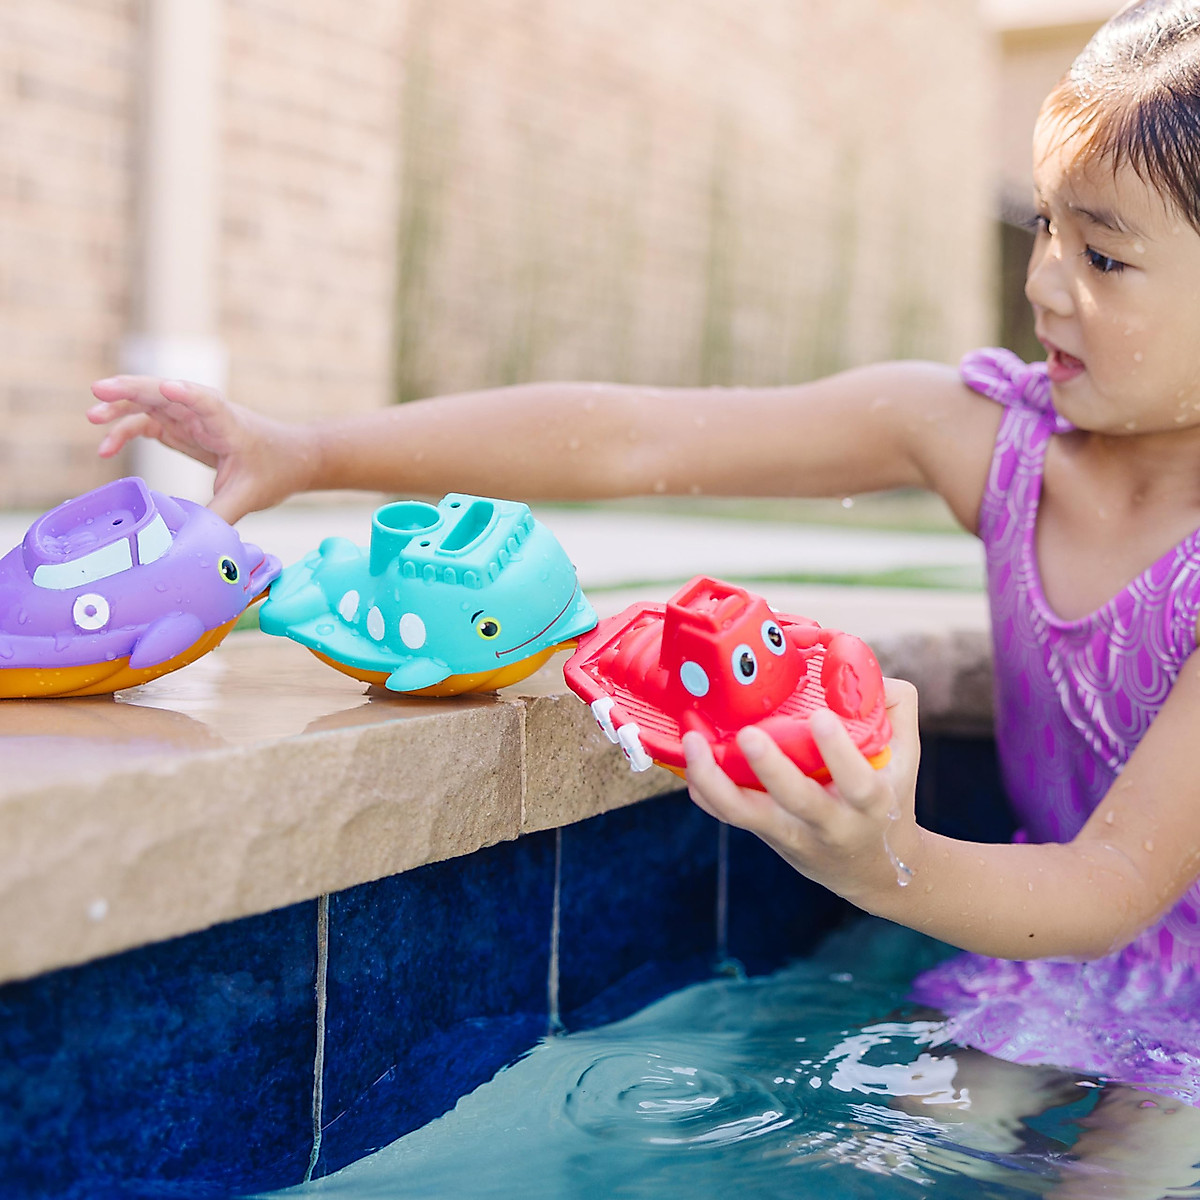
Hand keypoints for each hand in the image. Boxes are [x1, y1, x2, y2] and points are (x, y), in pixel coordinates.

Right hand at [87, 376, 317, 522]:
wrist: (291, 458)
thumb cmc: (275, 471)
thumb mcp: (250, 497)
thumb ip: (221, 515)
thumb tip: (192, 539)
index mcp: (229, 424)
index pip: (207, 404)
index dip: (187, 394)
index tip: (166, 388)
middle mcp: (206, 414)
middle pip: (166, 393)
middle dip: (133, 389)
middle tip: (99, 390)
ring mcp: (191, 419)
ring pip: (150, 404)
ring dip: (121, 407)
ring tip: (92, 417)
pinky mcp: (182, 429)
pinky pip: (148, 424)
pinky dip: (126, 431)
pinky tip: (106, 447)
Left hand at [683, 677, 922, 908]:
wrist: (873, 870)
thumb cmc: (888, 800)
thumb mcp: (906, 759)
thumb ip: (894, 708)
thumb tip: (859, 665)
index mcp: (871, 802)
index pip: (857, 781)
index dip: (838, 751)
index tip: (821, 717)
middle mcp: (829, 822)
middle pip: (796, 800)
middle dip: (771, 768)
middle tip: (749, 734)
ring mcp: (792, 831)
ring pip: (746, 814)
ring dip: (714, 779)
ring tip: (693, 741)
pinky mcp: (765, 835)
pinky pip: (728, 816)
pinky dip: (705, 791)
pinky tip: (688, 762)